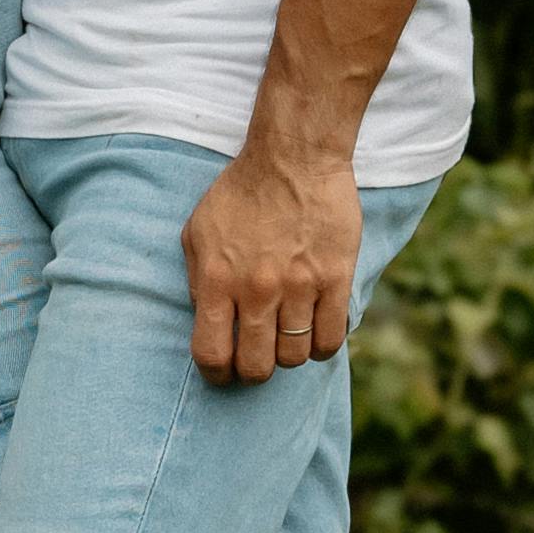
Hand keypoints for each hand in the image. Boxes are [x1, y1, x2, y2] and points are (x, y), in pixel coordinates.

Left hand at [183, 141, 360, 384]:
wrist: (294, 157)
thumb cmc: (241, 193)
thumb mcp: (198, 232)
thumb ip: (198, 280)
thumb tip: (206, 319)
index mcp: (218, 280)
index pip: (211, 354)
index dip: (216, 375)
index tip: (223, 374)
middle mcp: (258, 289)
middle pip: (256, 366)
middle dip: (253, 372)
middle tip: (257, 360)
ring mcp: (299, 286)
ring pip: (295, 357)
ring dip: (288, 356)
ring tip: (286, 338)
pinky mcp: (335, 278)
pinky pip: (331, 338)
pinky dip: (321, 347)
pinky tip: (314, 333)